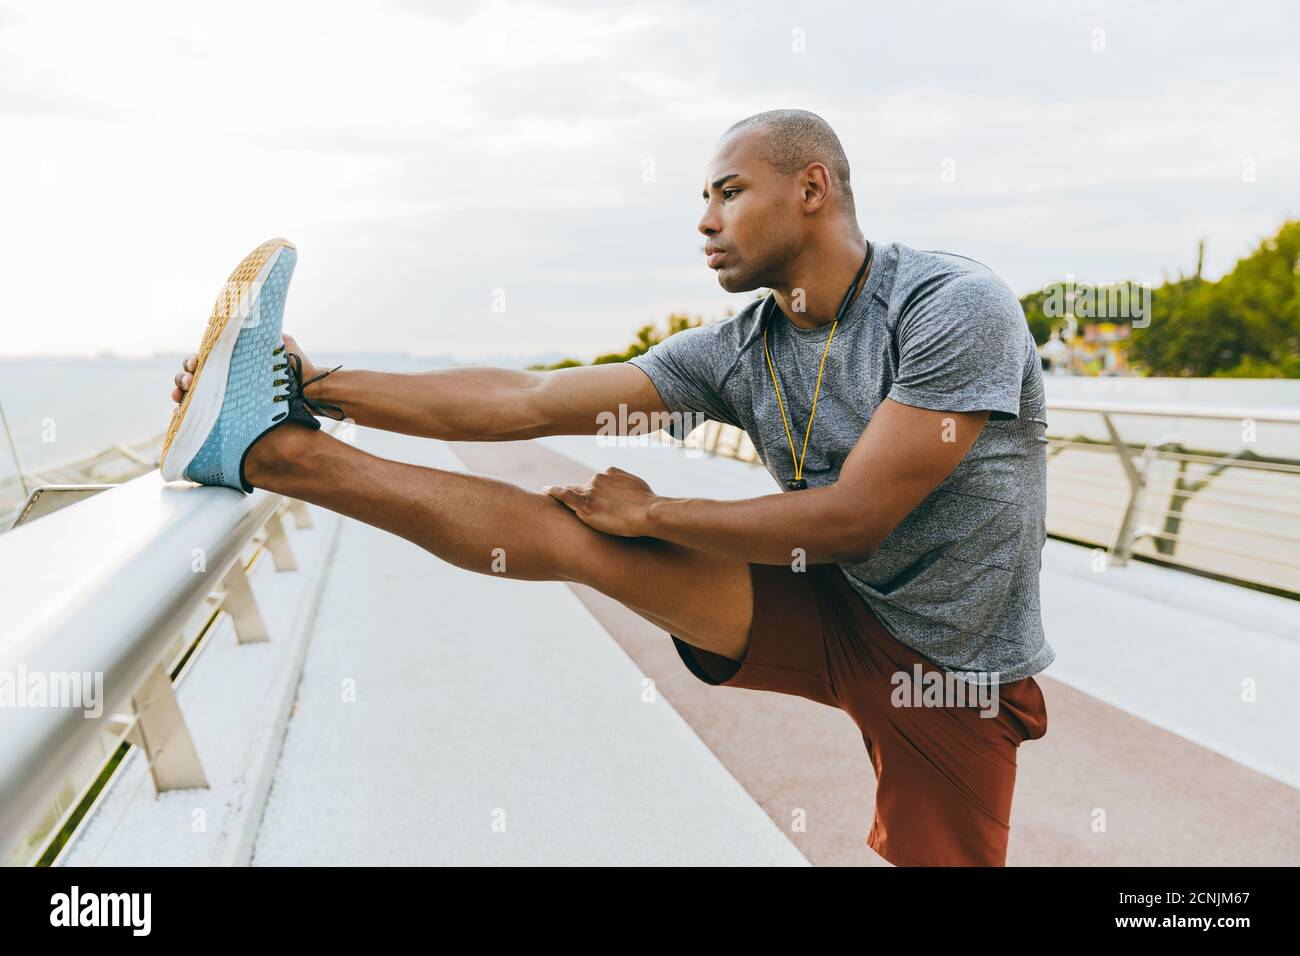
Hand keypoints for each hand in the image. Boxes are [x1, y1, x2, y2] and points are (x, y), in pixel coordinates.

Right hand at [170, 332, 317, 403]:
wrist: (310, 390)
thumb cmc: (296, 365)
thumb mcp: (279, 342)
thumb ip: (262, 330)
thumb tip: (245, 312)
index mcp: (233, 361)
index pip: (204, 361)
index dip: (192, 362)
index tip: (194, 364)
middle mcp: (229, 379)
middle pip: (194, 378)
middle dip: (184, 378)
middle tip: (188, 381)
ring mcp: (231, 397)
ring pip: (196, 396)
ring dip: (183, 393)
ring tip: (181, 396)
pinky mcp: (235, 414)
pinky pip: (207, 415)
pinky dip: (191, 413)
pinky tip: (183, 413)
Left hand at [543, 466, 659, 536]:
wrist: (648, 513)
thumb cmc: (649, 504)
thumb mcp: (639, 487)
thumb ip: (626, 485)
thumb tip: (627, 490)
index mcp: (610, 472)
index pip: (598, 482)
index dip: (599, 494)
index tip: (601, 501)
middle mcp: (597, 478)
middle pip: (585, 489)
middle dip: (588, 499)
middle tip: (600, 514)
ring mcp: (590, 491)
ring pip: (574, 494)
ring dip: (574, 502)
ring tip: (580, 512)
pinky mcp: (585, 506)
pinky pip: (564, 496)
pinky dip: (553, 492)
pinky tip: (545, 491)